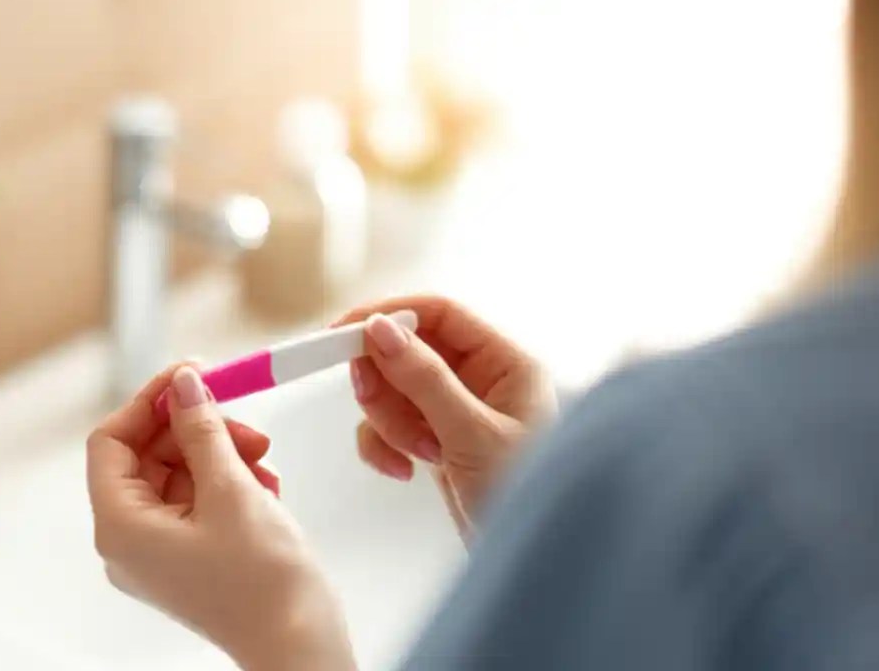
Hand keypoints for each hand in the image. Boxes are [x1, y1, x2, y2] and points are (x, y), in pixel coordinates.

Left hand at [87, 365, 355, 670]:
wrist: (301, 645)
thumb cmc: (263, 583)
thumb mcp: (231, 488)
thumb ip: (202, 428)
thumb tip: (184, 383)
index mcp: (121, 526)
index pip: (110, 442)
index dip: (149, 402)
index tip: (190, 376)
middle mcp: (129, 542)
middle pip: (147, 456)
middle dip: (197, 430)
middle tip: (244, 420)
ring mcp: (159, 554)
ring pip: (177, 475)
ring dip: (220, 454)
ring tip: (263, 457)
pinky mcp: (189, 560)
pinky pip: (197, 501)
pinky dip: (228, 482)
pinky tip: (265, 484)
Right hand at [334, 296, 556, 535]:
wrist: (533, 565)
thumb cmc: (525, 498)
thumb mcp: (473, 434)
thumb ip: (425, 379)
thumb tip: (380, 329)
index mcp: (506, 363)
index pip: (440, 314)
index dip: (390, 315)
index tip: (345, 332)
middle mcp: (483, 381)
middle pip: (408, 351)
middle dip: (385, 381)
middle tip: (372, 400)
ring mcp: (458, 413)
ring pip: (394, 390)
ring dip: (388, 420)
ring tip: (417, 453)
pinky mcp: (438, 444)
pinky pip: (391, 426)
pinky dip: (384, 445)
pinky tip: (405, 471)